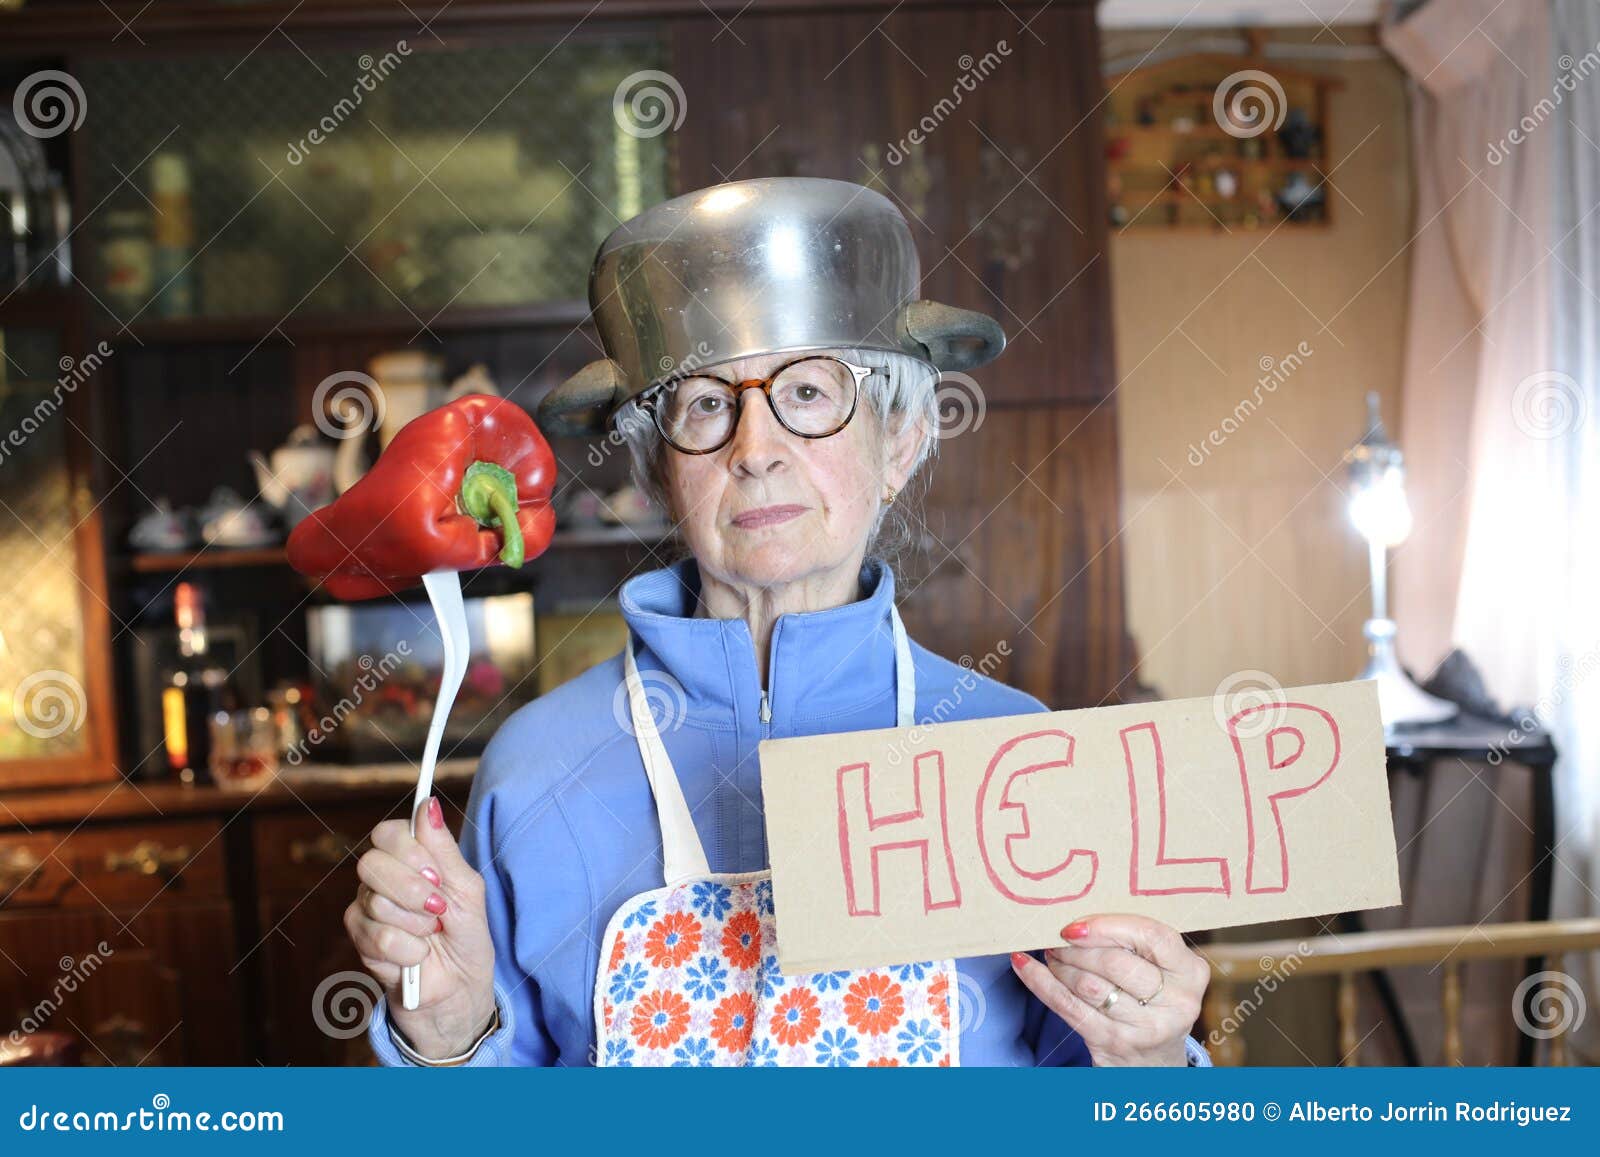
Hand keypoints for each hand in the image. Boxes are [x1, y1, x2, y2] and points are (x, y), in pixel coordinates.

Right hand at [344, 795, 496, 1058]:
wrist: (459, 987)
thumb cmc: (466, 935)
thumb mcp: (466, 889)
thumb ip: (443, 849)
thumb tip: (428, 803)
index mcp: (408, 859)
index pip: (387, 832)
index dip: (408, 851)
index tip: (434, 874)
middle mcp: (381, 879)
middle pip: (371, 863)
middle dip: (412, 890)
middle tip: (437, 909)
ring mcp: (366, 909)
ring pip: (375, 903)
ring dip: (416, 924)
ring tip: (431, 935)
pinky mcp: (360, 942)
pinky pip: (378, 937)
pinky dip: (409, 950)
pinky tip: (418, 956)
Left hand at [1010, 913, 1208, 1065]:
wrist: (1154, 1064)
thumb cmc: (1151, 1001)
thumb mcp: (1162, 971)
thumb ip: (1136, 943)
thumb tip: (1078, 913)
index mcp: (1191, 973)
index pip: (1151, 935)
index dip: (1108, 926)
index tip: (1077, 924)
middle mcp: (1178, 1002)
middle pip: (1115, 962)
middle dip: (1076, 947)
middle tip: (1056, 939)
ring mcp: (1147, 1027)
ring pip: (1088, 984)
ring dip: (1059, 964)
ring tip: (1051, 955)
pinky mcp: (1114, 1044)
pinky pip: (1068, 1006)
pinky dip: (1040, 982)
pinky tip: (1023, 965)